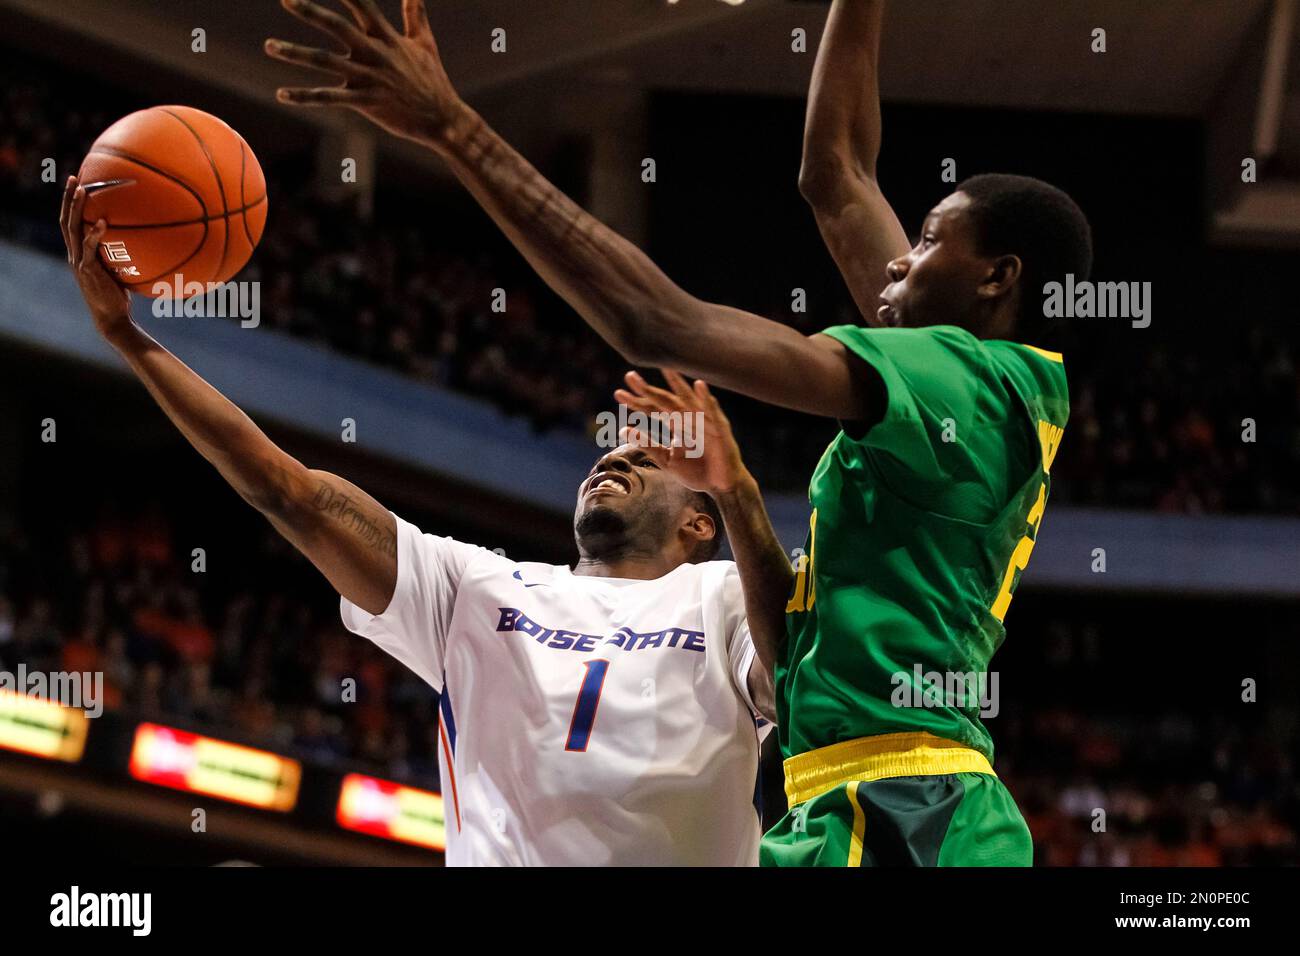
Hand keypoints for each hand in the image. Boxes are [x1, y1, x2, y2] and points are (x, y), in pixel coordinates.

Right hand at [59, 175, 132, 340]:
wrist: (113, 317)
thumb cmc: (120, 295)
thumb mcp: (120, 270)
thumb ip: (123, 254)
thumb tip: (146, 239)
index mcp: (79, 253)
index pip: (71, 223)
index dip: (70, 204)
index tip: (77, 184)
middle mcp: (74, 254)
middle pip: (66, 220)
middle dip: (68, 198)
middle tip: (74, 178)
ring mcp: (79, 261)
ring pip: (72, 229)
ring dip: (76, 208)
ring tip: (83, 190)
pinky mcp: (88, 270)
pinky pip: (89, 248)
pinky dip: (94, 234)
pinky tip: (102, 222)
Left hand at [266, 0, 464, 148]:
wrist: (443, 118)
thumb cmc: (434, 80)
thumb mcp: (425, 43)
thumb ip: (415, 14)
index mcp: (386, 37)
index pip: (361, 3)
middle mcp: (374, 53)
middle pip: (337, 26)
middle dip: (309, 11)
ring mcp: (368, 78)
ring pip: (325, 62)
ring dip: (295, 53)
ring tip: (269, 46)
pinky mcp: (365, 102)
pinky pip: (329, 98)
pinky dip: (305, 96)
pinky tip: (282, 94)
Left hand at [614, 370, 750, 495]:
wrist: (720, 486)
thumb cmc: (696, 471)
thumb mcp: (666, 459)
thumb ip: (647, 444)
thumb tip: (623, 429)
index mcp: (676, 423)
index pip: (653, 409)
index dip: (637, 402)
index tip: (618, 394)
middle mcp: (689, 418)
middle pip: (666, 401)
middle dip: (649, 390)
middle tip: (630, 376)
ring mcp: (704, 421)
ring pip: (688, 401)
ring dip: (677, 385)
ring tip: (667, 369)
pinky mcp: (719, 429)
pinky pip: (712, 412)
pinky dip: (706, 398)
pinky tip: (698, 385)